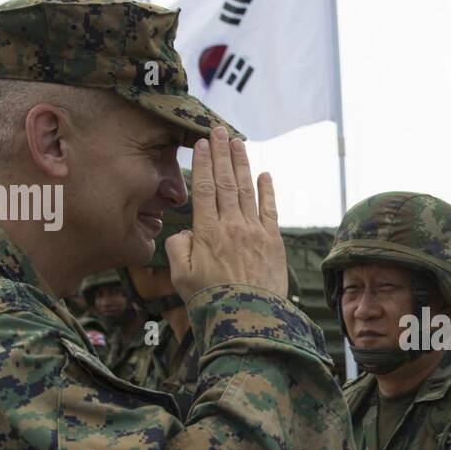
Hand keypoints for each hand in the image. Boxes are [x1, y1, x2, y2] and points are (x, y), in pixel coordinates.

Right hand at [167, 126, 288, 300]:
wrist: (250, 319)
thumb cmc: (211, 301)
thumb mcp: (181, 277)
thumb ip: (177, 249)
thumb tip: (183, 232)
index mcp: (207, 232)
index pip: (203, 189)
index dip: (202, 164)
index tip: (201, 144)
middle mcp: (232, 226)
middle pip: (225, 182)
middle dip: (221, 154)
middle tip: (219, 130)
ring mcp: (255, 232)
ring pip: (247, 190)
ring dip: (242, 164)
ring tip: (238, 142)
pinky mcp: (273, 242)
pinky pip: (270, 210)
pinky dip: (267, 191)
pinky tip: (265, 174)